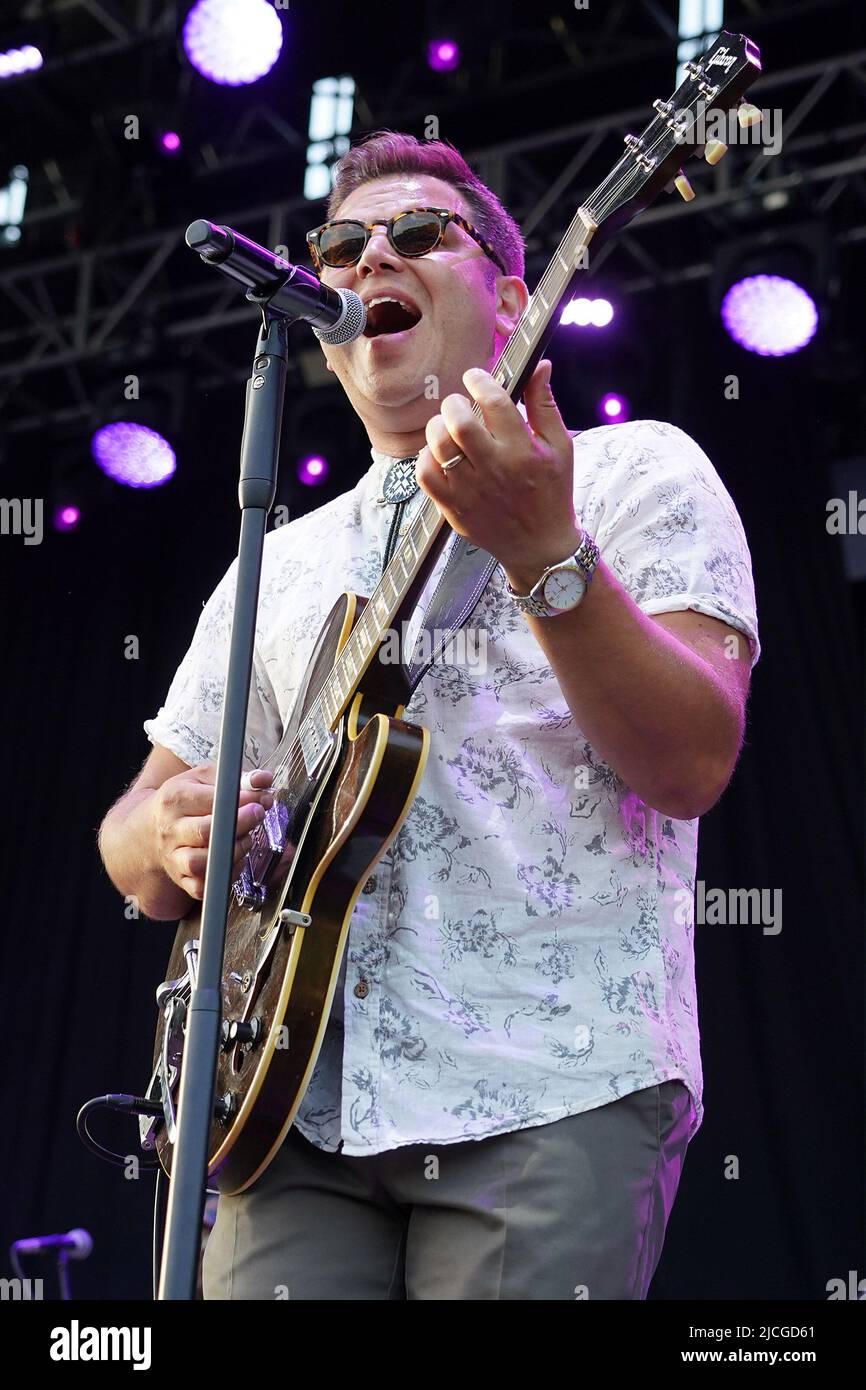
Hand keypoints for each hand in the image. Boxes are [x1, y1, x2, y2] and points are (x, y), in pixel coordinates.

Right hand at [149, 764, 273, 900]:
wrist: (150, 827)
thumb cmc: (184, 800)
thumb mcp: (204, 779)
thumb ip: (236, 778)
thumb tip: (264, 779)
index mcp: (175, 798)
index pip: (212, 800)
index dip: (243, 799)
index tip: (261, 798)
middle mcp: (170, 828)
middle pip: (206, 831)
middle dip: (241, 823)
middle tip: (257, 814)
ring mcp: (173, 855)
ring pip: (202, 862)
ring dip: (233, 851)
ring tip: (245, 838)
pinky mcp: (179, 877)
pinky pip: (202, 886)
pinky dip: (224, 875)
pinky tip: (234, 859)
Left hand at [415, 359, 581, 592]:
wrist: (540, 546)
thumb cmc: (551, 492)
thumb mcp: (559, 446)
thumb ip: (544, 404)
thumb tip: (539, 365)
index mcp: (523, 451)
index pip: (494, 401)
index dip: (479, 380)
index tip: (476, 377)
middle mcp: (495, 470)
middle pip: (459, 422)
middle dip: (455, 404)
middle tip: (460, 406)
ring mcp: (471, 491)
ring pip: (439, 446)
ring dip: (438, 427)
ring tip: (449, 428)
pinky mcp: (453, 508)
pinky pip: (426, 474)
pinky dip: (426, 457)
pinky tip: (441, 455)